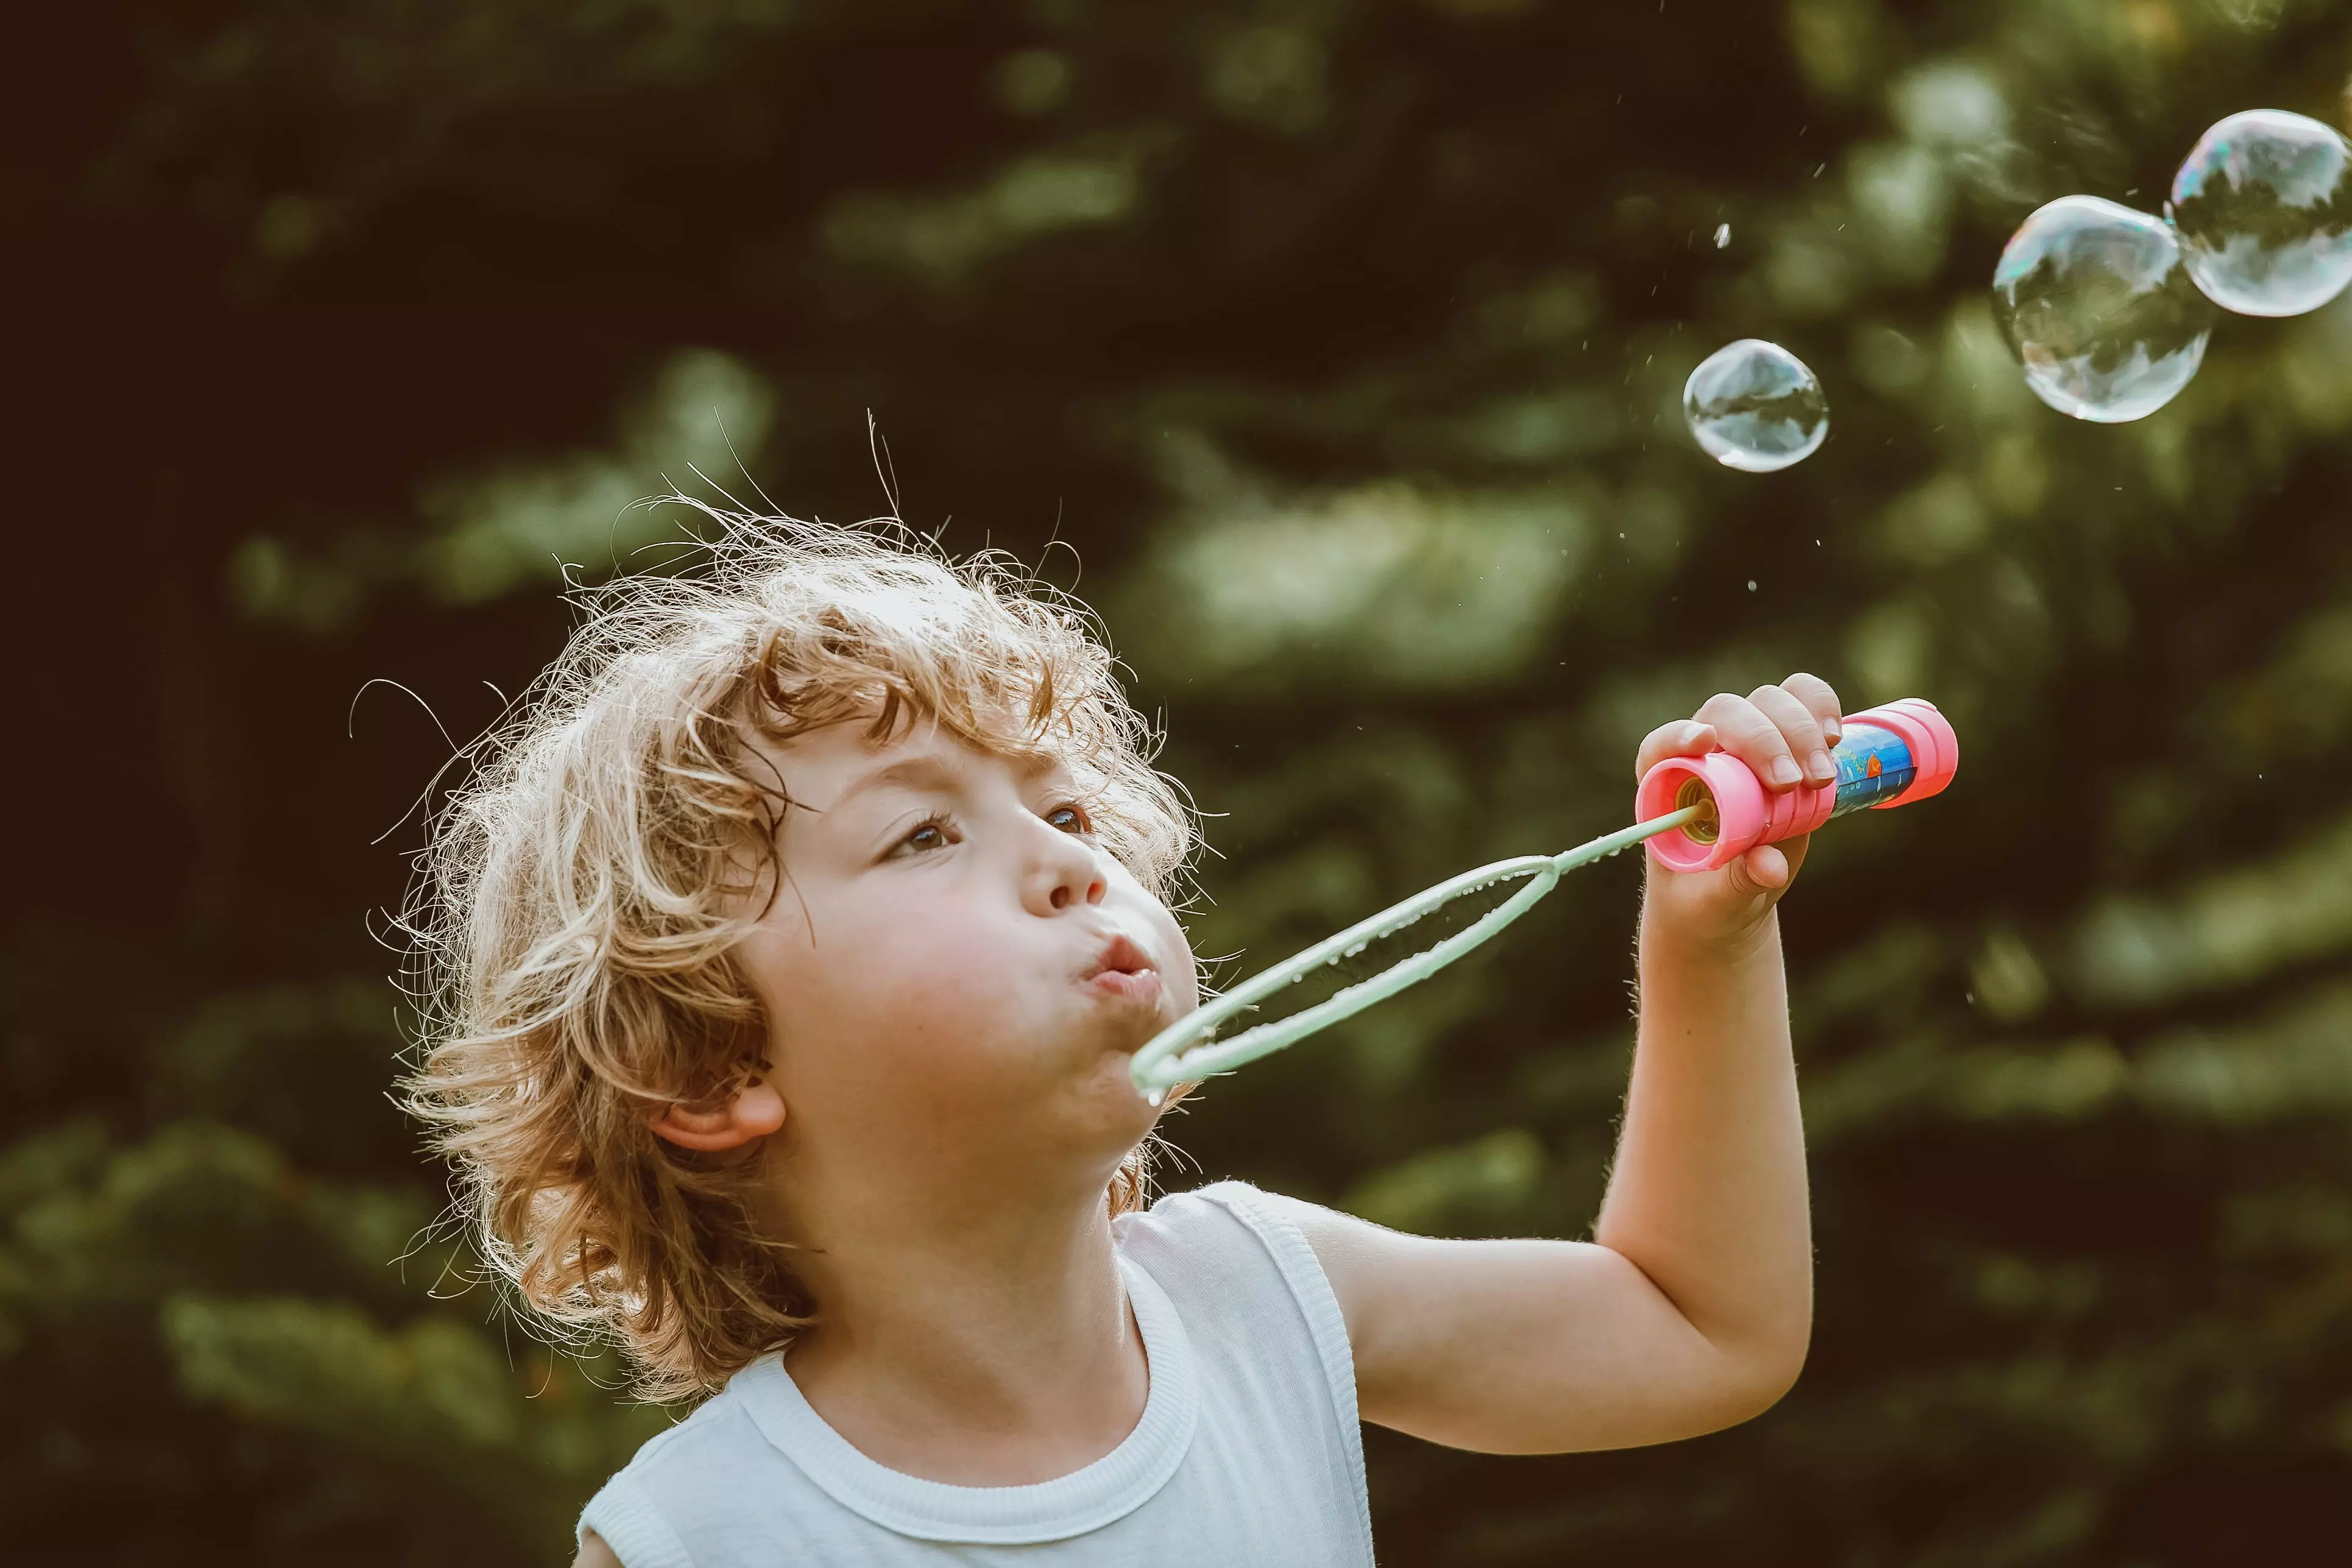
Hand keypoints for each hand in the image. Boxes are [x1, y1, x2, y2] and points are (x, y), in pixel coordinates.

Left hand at [1633, 674, 1842, 948]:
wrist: (1729, 900)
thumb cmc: (1706, 901)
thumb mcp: (1717, 902)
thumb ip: (1739, 882)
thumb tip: (1769, 866)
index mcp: (1664, 788)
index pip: (1660, 746)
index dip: (1678, 735)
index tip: (1705, 742)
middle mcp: (1703, 756)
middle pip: (1726, 713)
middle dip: (1762, 739)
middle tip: (1790, 784)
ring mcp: (1746, 746)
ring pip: (1769, 701)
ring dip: (1800, 727)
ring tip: (1821, 776)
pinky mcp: (1786, 746)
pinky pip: (1804, 703)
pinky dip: (1823, 709)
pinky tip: (1836, 737)